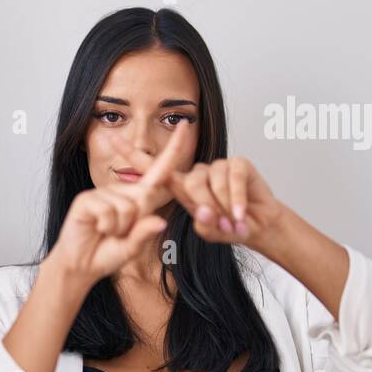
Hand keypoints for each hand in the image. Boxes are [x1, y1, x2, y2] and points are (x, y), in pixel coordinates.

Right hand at [47, 123, 192, 288]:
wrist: (79, 266)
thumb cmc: (105, 254)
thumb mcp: (132, 248)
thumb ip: (145, 234)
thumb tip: (159, 221)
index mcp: (136, 200)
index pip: (159, 172)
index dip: (173, 150)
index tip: (185, 126)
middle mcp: (121, 192)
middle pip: (143, 199)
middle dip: (133, 224)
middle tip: (117, 235)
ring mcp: (102, 193)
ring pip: (126, 208)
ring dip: (118, 228)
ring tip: (105, 232)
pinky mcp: (87, 199)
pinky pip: (108, 211)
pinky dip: (106, 227)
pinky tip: (96, 229)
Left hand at [107, 131, 284, 247]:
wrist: (258, 226)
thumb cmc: (228, 229)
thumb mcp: (211, 232)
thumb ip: (203, 225)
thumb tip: (203, 211)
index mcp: (182, 188)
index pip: (153, 169)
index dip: (133, 155)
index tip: (113, 139)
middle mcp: (196, 174)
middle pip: (189, 183)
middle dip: (204, 207)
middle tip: (219, 225)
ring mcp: (217, 166)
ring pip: (211, 183)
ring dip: (223, 208)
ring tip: (232, 222)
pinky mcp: (238, 163)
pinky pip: (233, 179)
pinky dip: (237, 200)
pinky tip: (242, 213)